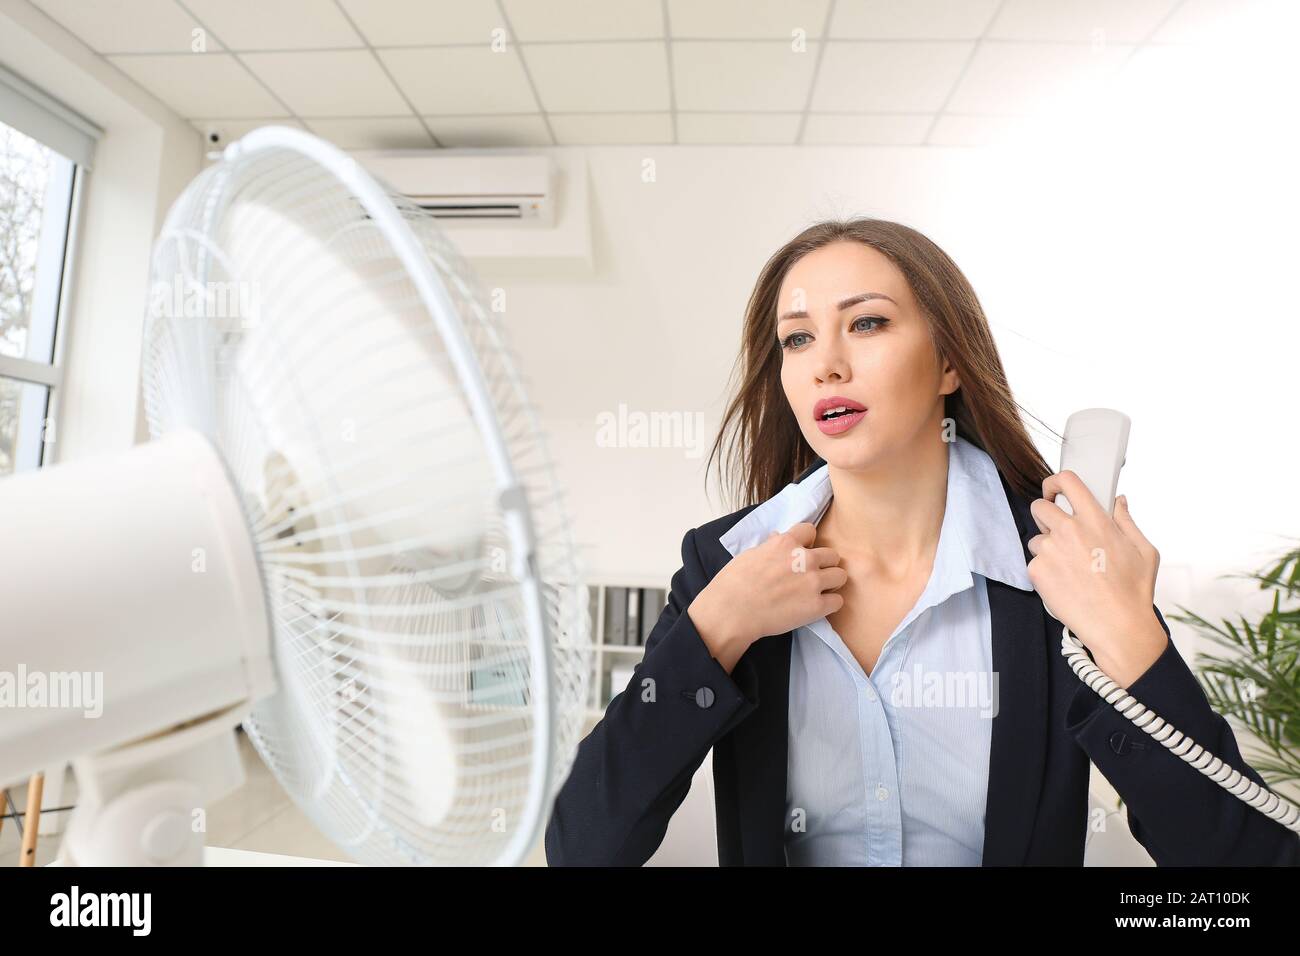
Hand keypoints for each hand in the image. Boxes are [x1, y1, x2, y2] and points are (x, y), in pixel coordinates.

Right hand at [688, 521, 846, 671]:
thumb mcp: (750, 555)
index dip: (807, 543)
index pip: (810, 531)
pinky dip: (829, 605)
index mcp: (786, 543)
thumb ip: (771, 547)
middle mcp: (804, 559)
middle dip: (823, 564)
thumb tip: (778, 538)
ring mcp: (813, 582)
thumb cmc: (733, 583)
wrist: (731, 612)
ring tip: (817, 592)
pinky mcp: (816, 606)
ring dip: (830, 583)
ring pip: (840, 576)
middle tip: (811, 576)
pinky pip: (838, 601)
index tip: (801, 552)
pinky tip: (816, 608)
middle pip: (832, 555)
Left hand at [1026, 471, 1168, 686]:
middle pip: (1039, 507)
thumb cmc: (1134, 591)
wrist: (1118, 627)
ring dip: (1047, 548)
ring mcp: (1049, 551)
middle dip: (1045, 516)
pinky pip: (1034, 562)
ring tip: (1070, 568)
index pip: (1067, 481)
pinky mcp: (1037, 571)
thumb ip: (1127, 521)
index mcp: (1095, 520)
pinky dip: (1044, 570)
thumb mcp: (1144, 551)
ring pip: (1036, 539)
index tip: (1054, 491)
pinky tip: (1064, 583)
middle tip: (1058, 532)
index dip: (1055, 482)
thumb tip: (1119, 501)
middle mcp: (1068, 531)